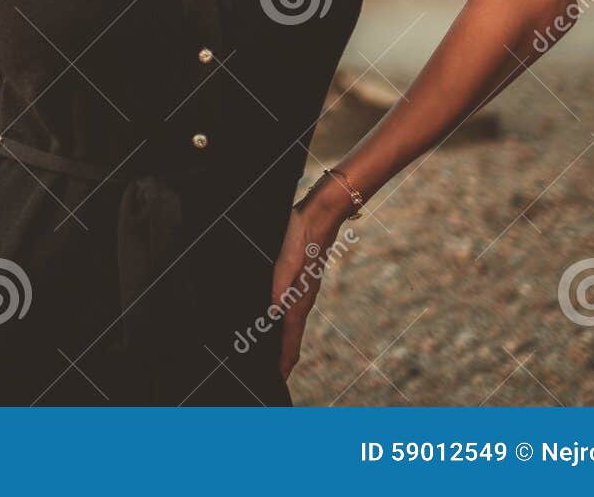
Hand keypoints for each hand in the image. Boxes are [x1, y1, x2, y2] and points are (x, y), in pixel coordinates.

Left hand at [270, 182, 350, 380]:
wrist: (321, 213)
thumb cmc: (303, 236)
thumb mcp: (288, 261)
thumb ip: (282, 286)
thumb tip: (276, 313)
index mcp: (299, 299)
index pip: (290, 338)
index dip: (283, 360)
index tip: (277, 380)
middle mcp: (302, 298)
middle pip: (291, 336)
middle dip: (283, 356)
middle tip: (272, 375)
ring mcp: (303, 289)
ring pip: (290, 322)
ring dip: (282, 340)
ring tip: (273, 354)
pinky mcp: (300, 278)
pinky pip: (289, 307)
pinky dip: (283, 321)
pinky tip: (276, 317)